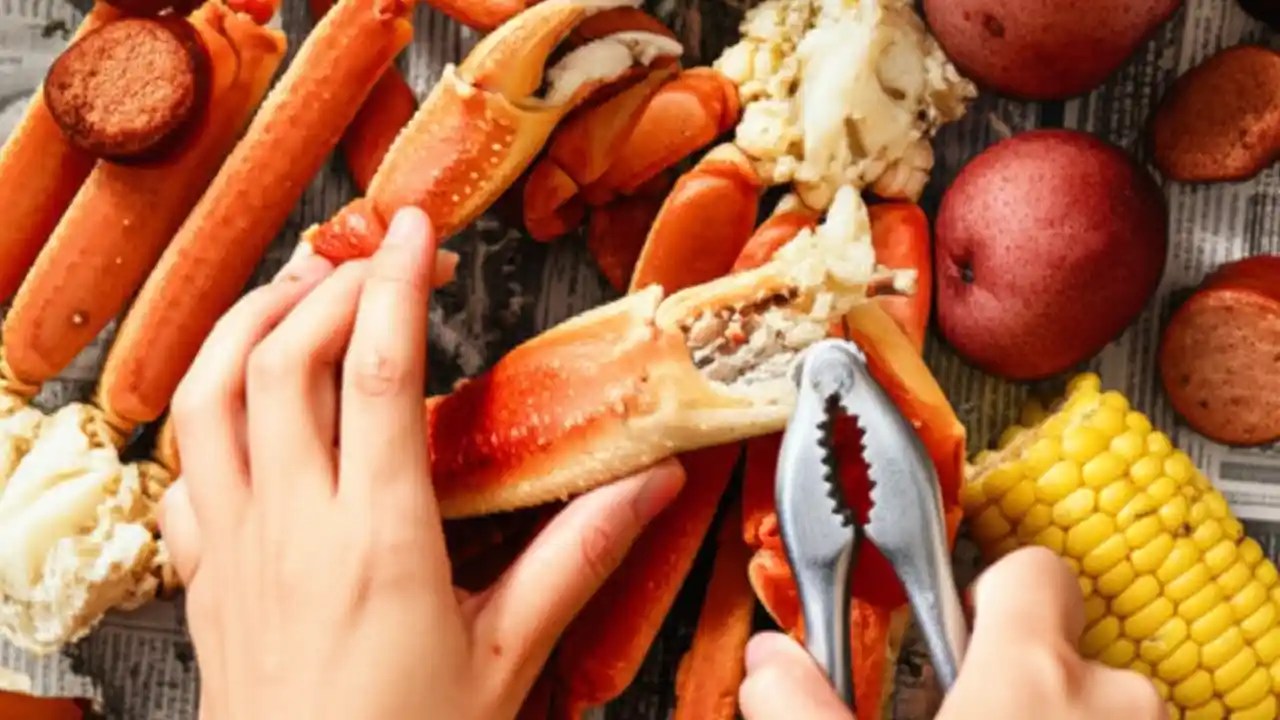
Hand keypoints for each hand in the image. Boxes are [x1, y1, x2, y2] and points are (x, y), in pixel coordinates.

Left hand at [159, 206, 685, 719]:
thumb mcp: (510, 653)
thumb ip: (578, 556)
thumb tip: (647, 486)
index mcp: (378, 540)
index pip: (381, 374)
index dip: (399, 284)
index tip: (418, 231)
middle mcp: (292, 528)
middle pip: (282, 358)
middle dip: (327, 284)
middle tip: (373, 258)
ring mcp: (232, 547)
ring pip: (208, 396)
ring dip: (246, 324)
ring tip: (295, 292)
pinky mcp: (202, 574)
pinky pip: (181, 467)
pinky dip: (207, 408)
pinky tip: (243, 403)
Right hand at [737, 546, 1166, 719]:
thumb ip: (802, 707)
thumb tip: (768, 662)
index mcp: (1031, 675)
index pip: (1030, 573)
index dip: (983, 590)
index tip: (949, 621)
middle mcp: (1113, 702)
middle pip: (1065, 643)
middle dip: (1014, 669)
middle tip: (961, 713)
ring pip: (1098, 703)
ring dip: (1050, 716)